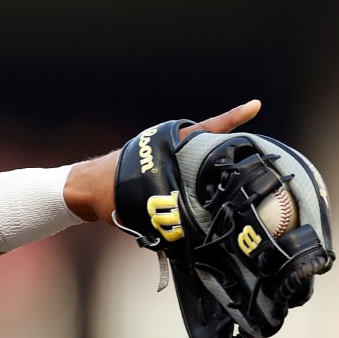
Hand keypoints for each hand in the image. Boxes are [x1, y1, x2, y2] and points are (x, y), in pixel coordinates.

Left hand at [66, 99, 261, 224]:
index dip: (232, 118)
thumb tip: (188, 231)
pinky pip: (181, 171)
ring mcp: (163, 155)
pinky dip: (193, 181)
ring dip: (212, 169)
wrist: (83, 192)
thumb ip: (165, 214)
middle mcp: (168, 146)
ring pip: (197, 159)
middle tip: (255, 159)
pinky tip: (204, 195)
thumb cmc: (107, 195)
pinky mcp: (157, 168)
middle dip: (230, 151)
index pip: (208, 128)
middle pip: (208, 144)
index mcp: (167, 146)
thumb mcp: (138, 204)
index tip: (255, 106)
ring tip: (233, 180)